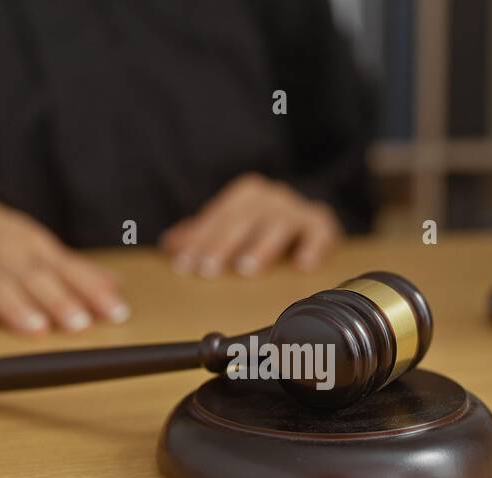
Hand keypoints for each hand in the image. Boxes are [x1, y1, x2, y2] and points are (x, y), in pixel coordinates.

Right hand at [0, 188, 129, 333]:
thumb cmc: (2, 241)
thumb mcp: (41, 248)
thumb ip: (77, 272)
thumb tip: (117, 287)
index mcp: (37, 249)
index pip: (71, 270)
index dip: (94, 291)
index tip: (117, 311)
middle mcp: (10, 256)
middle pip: (37, 279)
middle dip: (59, 301)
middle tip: (80, 323)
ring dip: (18, 308)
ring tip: (37, 328)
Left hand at [160, 173, 341, 277]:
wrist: (308, 216)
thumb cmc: (262, 225)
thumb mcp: (231, 226)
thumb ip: (202, 235)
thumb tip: (170, 244)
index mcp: (246, 195)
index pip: (217, 217)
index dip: (198, 240)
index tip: (184, 263)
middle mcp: (271, 198)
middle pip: (243, 220)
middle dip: (222, 244)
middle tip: (207, 269)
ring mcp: (296, 210)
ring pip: (278, 224)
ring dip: (261, 247)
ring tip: (246, 268)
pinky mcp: (321, 224)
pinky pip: (319, 233)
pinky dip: (313, 247)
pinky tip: (303, 265)